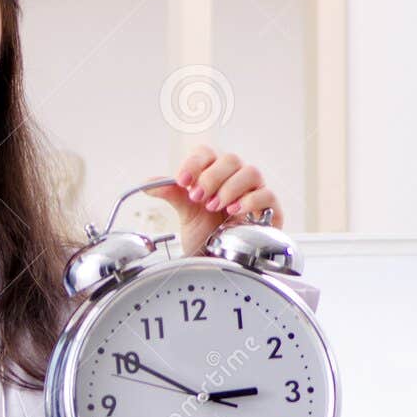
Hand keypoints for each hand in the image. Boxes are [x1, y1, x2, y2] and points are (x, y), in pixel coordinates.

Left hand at [144, 146, 284, 258]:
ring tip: (214, 207)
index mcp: (214, 175)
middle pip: (231, 159)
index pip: (208, 154)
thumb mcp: (186, 215)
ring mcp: (254, 192)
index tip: (182, 181)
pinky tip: (234, 212)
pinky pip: (267, 194)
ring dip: (229, 189)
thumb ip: (172, 196)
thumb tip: (147, 184)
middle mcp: (235, 179)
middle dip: (211, 177)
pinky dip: (250, 201)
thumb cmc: (206, 235)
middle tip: (197, 197)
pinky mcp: (269, 210)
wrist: (218, 261)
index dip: (195, 163)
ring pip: (251, 172)